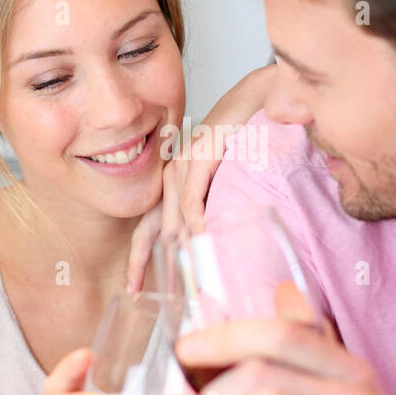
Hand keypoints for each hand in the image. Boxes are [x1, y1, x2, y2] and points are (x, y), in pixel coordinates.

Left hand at [126, 64, 276, 291]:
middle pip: (153, 228)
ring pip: (174, 215)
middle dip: (148, 264)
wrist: (261, 99)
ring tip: (183, 280)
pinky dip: (196, 216)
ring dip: (179, 249)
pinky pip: (193, 191)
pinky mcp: (202, 151)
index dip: (139, 259)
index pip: (150, 228)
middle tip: (143, 294)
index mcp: (177, 185)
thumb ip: (218, 212)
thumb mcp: (229, 185)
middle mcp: (174, 175)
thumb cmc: (249, 139)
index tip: (134, 288)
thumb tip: (217, 251)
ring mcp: (186, 163)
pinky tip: (200, 236)